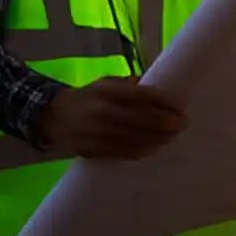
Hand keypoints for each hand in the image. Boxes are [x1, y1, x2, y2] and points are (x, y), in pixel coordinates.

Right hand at [37, 76, 186, 158]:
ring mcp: (95, 132)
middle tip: (182, 124)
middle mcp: (100, 110)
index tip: (179, 107)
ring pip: (133, 138)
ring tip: (172, 137)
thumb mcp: (106, 83)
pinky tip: (154, 148)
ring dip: (156, 139)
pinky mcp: (91, 149)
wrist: (53, 117)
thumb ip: (131, 86)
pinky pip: (121, 152)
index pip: (140, 96)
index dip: (162, 102)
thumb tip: (160, 92)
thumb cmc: (88, 97)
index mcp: (105, 90)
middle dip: (164, 123)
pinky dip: (140, 150)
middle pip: (139, 119)